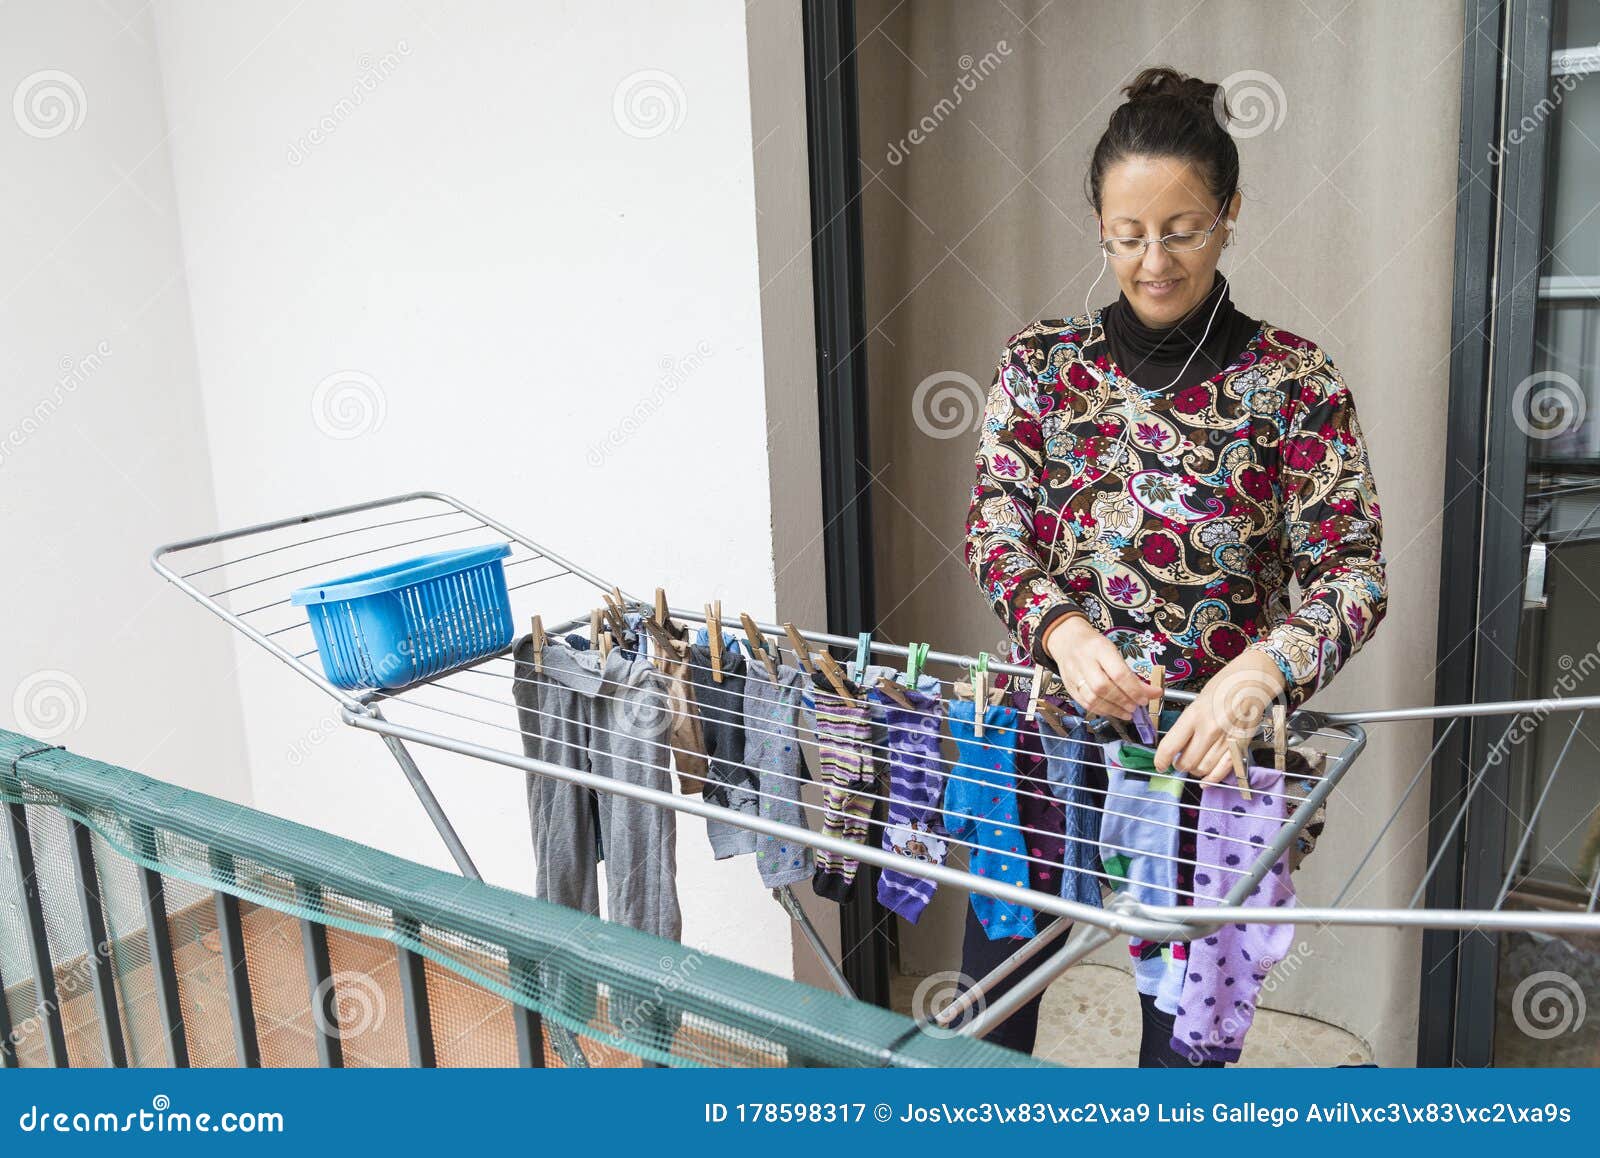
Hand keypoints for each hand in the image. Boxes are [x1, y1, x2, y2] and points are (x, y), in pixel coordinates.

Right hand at [1042, 614, 1150, 720]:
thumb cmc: (1095, 646)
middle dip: (1123, 700)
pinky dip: (1101, 710)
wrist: (1067, 640)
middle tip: (1136, 707)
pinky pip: (1085, 704)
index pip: (1118, 673)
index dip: (1134, 689)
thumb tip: (1152, 692)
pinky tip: (1113, 712)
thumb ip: (1130, 673)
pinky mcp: (1068, 687)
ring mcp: (1073, 675)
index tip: (1145, 698)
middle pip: (1103, 687)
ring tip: (1127, 713)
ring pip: (1093, 698)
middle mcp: (1084, 661)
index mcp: (1099, 648)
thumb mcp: (1114, 652)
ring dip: (1113, 709)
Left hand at [1154, 650, 1286, 782]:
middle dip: (1180, 765)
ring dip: (1196, 770)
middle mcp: (1210, 729)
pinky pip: (1224, 770)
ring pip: (1204, 768)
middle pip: (1187, 762)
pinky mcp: (1241, 745)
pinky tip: (1205, 780)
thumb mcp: (1198, 700)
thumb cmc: (1225, 685)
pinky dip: (1213, 778)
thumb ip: (1188, 724)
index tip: (1160, 765)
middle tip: (1179, 761)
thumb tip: (1177, 746)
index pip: (1171, 746)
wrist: (1254, 679)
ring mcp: (1227, 739)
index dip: (1161, 760)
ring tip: (1195, 763)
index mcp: (1195, 714)